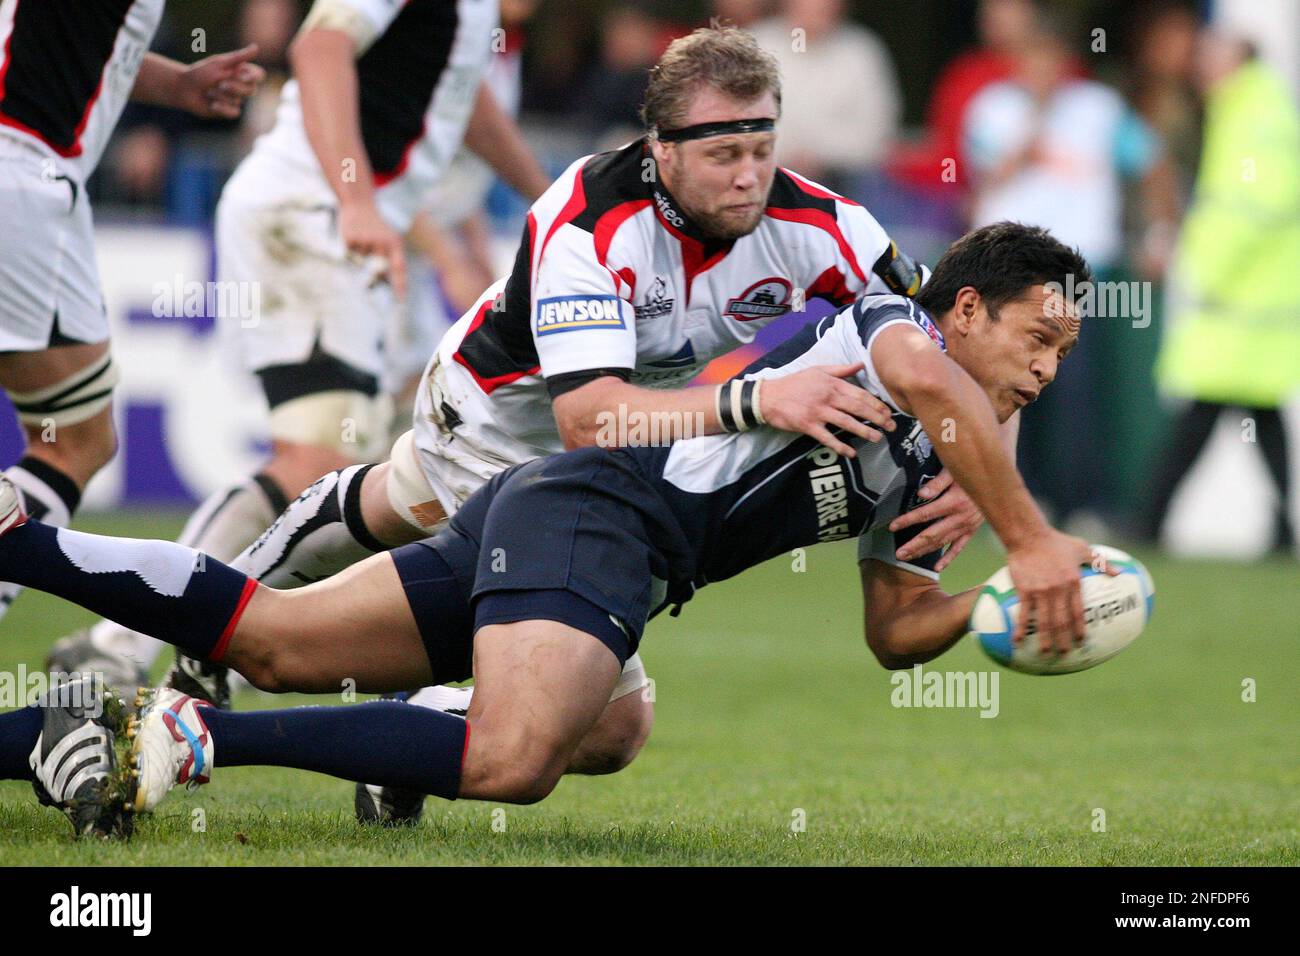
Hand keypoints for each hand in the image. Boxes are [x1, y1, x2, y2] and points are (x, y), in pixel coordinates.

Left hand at [177, 45, 265, 119]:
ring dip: (220, 96)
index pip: (259, 75)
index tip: (242, 75)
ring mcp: (235, 99)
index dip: (253, 77)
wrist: (184, 89)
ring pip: (238, 101)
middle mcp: (240, 86)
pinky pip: (234, 112)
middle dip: (233, 87)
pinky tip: (212, 104)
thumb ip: (238, 57)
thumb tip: (256, 47)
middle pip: (251, 90)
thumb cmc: (200, 73)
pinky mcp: (229, 111)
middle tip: (219, 84)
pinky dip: (222, 108)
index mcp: (241, 72)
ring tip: (208, 92)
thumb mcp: (219, 63)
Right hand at [339, 200, 407, 298]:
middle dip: (375, 278)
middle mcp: (381, 242)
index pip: (399, 268)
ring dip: (361, 255)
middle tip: (372, 279)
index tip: (401, 301)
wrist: (359, 202)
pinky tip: (353, 235)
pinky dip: (351, 249)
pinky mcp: (350, 238)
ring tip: (362, 238)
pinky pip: (350, 254)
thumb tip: (383, 280)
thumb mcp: (388, 239)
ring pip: (361, 261)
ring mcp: (365, 240)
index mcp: (394, 242)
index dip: (400, 285)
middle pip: (377, 270)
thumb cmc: (376, 225)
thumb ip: (388, 258)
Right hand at [758, 363, 895, 457]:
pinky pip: (827, 438)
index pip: (859, 393)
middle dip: (877, 418)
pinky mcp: (808, 425)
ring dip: (864, 431)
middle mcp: (827, 397)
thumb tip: (860, 364)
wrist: (768, 397)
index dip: (876, 404)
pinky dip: (839, 446)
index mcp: (831, 383)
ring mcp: (818, 412)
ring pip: (846, 422)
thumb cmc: (794, 383)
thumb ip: (841, 370)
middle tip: (891, 427)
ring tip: (877, 438)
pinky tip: (851, 453)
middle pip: (857, 408)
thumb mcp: (817, 371)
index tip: (888, 412)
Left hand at [889, 469, 983, 570]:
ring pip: (942, 543)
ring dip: (924, 551)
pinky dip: (949, 558)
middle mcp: (961, 518)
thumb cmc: (972, 472)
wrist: (997, 481)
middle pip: (932, 534)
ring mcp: (967, 526)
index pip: (925, 514)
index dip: (907, 520)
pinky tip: (938, 567)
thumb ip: (938, 483)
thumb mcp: (955, 471)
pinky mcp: (972, 530)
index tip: (892, 526)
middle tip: (898, 554)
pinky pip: (959, 547)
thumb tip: (921, 494)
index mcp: (954, 502)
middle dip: (913, 545)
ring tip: (908, 558)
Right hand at [1006, 532, 1108, 655]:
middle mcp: (1059, 590)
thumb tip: (1120, 573)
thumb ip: (1101, 563)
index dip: (1080, 628)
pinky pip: (1024, 613)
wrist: (1028, 535)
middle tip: (1064, 654)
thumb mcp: (1083, 548)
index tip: (1081, 641)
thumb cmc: (1056, 541)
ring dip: (1045, 639)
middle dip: (1063, 640)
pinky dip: (1021, 628)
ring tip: (1045, 652)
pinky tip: (1017, 639)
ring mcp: (1041, 591)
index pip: (1078, 611)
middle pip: (1062, 621)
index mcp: (1074, 582)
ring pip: (1044, 621)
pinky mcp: (1025, 590)